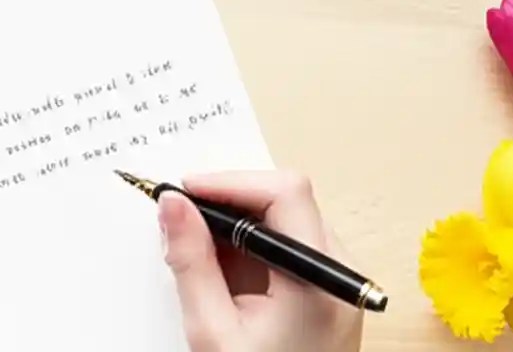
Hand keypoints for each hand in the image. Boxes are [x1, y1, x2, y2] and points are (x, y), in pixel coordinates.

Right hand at [159, 172, 364, 351]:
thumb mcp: (212, 331)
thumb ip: (191, 262)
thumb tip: (172, 205)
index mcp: (319, 281)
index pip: (285, 193)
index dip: (231, 182)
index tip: (186, 191)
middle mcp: (339, 273)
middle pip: (288, 200)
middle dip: (230, 201)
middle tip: (181, 220)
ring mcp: (338, 281)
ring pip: (288, 219)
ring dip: (239, 223)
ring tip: (196, 251)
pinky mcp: (328, 290)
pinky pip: (290, 245)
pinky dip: (252, 246)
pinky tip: (222, 271)